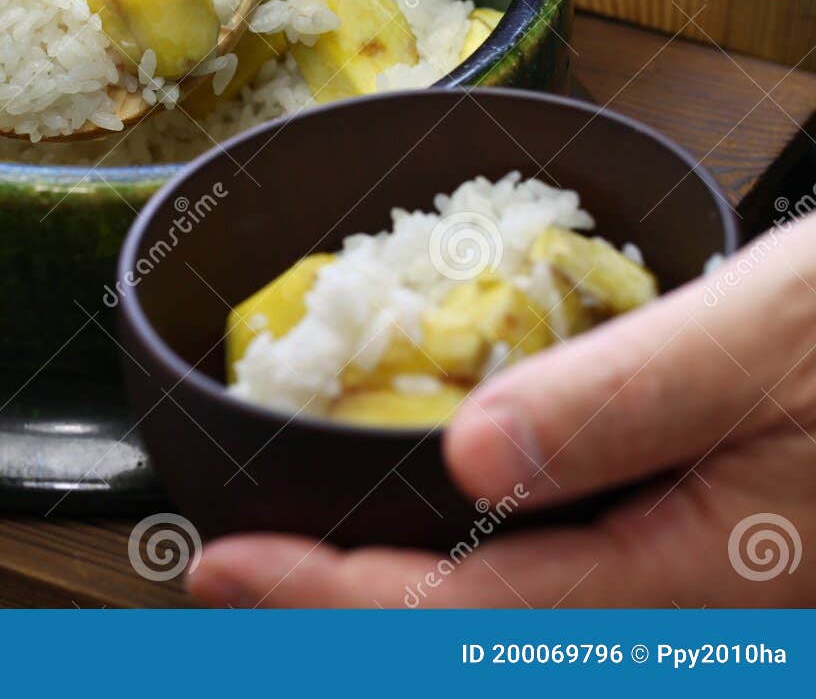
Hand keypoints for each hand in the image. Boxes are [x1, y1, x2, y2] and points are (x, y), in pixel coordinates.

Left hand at [186, 215, 815, 605]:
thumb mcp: (762, 334)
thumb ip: (623, 395)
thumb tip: (472, 451)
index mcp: (702, 585)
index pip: (472, 622)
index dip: (332, 604)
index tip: (224, 568)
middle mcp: (685, 629)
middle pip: (473, 651)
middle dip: (338, 630)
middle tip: (225, 580)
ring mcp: (679, 614)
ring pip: (504, 639)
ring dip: (386, 618)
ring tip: (282, 569)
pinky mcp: (671, 586)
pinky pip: (543, 605)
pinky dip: (452, 592)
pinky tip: (395, 549)